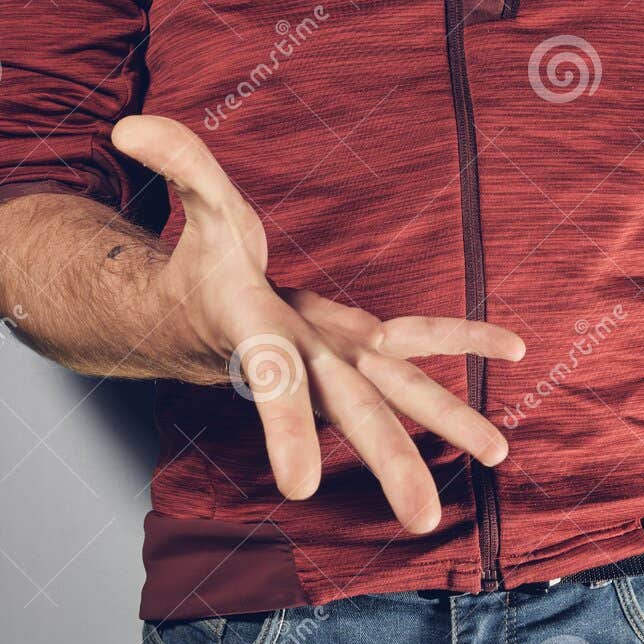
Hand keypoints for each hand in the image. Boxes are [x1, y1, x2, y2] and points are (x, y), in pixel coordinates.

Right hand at [110, 115, 525, 532]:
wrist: (195, 320)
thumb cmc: (199, 267)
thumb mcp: (191, 209)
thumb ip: (175, 165)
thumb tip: (129, 124)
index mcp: (257, 331)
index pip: (270, 382)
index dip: (284, 430)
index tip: (299, 488)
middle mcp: (304, 355)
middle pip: (350, 409)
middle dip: (389, 460)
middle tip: (423, 519)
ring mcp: (334, 356)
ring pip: (394, 393)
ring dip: (446, 422)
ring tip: (501, 454)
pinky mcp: (354, 349)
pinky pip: (416, 346)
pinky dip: (461, 340)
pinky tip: (515, 348)